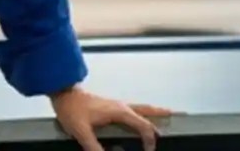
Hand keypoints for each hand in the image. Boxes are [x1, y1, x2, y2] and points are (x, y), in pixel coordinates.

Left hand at [50, 85, 171, 150]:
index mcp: (119, 111)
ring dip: (154, 112)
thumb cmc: (71, 109)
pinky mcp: (111, 107)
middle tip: (176, 115)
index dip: (150, 140)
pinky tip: (140, 117)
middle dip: (162, 114)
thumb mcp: (81, 131)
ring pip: (141, 108)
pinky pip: (133, 109)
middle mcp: (121, 107)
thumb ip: (93, 147)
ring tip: (166, 113)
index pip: (143, 126)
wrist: (63, 93)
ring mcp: (117, 105)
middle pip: (147, 110)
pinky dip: (142, 112)